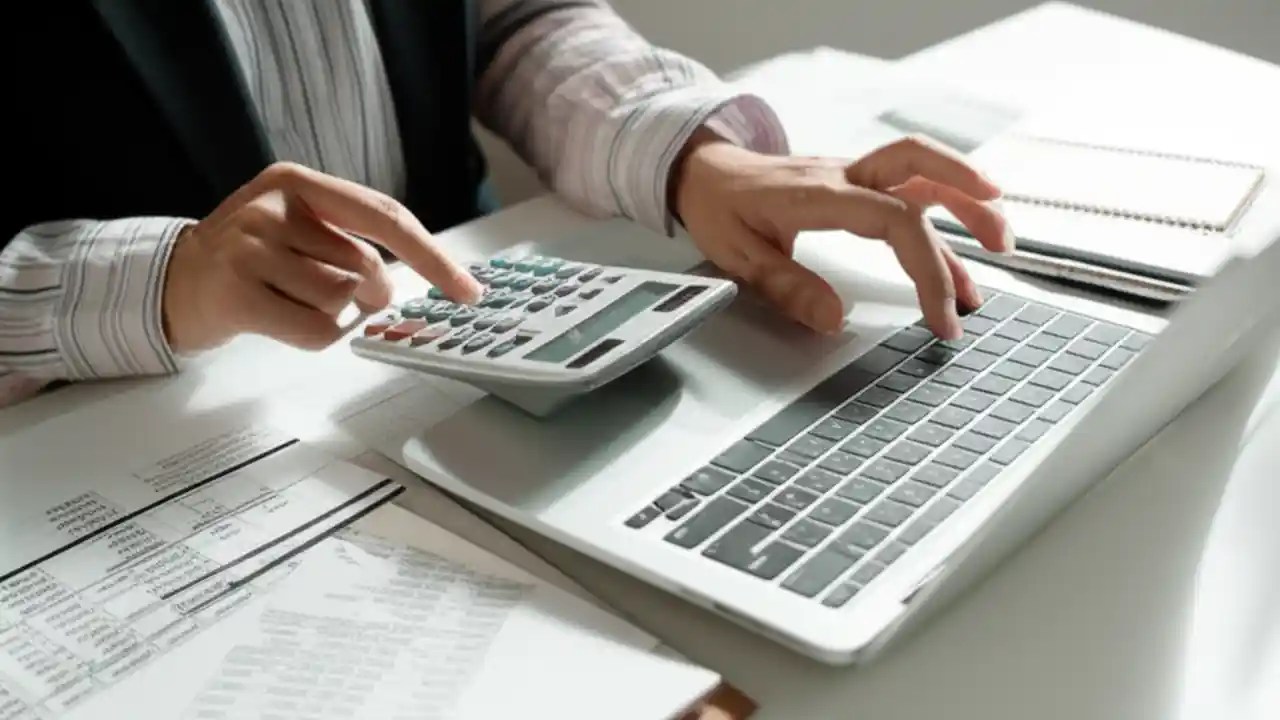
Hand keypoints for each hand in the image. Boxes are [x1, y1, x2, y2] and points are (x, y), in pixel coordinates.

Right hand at [163, 162, 482, 353]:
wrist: (172, 282)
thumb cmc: (252, 258)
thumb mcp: (300, 229)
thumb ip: (352, 242)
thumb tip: (405, 283)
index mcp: (296, 181)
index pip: (384, 216)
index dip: (433, 256)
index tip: (468, 290)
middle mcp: (271, 206)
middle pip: (366, 267)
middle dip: (369, 294)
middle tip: (334, 295)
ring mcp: (249, 248)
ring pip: (341, 300)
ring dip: (332, 314)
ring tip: (289, 300)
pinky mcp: (236, 293)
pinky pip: (316, 329)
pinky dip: (314, 336)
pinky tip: (279, 319)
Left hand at [672, 130, 1012, 339]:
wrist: (703, 172)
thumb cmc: (719, 209)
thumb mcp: (738, 256)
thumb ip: (786, 287)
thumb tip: (834, 319)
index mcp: (819, 195)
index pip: (894, 221)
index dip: (927, 268)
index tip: (942, 316)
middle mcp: (844, 176)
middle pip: (920, 167)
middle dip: (968, 201)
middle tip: (1001, 245)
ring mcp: (852, 176)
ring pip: (922, 171)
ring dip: (966, 198)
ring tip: (1000, 244)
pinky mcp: (855, 184)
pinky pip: (907, 189)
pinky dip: (940, 211)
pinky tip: (954, 251)